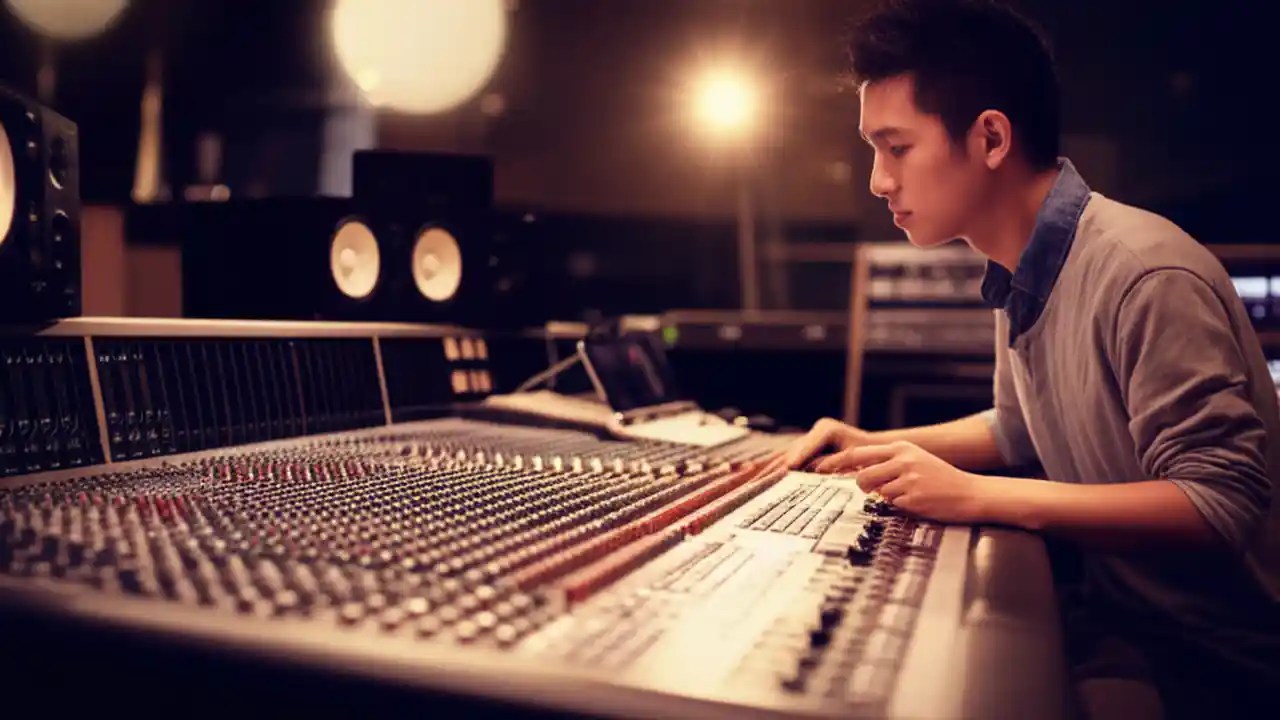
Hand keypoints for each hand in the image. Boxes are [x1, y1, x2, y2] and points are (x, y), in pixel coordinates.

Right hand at [753, 417, 872, 477]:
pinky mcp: (804, 451)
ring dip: (769, 469)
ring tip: (752, 479)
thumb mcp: (854, 457)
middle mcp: (814, 432)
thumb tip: (816, 469)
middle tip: (763, 478)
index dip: (798, 456)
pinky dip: (772, 470)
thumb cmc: (868, 455)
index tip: (789, 467)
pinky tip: (756, 476)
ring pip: (785, 455)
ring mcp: (807, 440)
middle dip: (776, 466)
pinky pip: (786, 461)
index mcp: (827, 429)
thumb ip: (835, 462)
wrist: (874, 450)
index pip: (808, 445)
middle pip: (792, 451)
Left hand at [823, 441, 990, 523]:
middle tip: (872, 490)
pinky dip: (900, 506)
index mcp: (901, 448)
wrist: (970, 492)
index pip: (859, 453)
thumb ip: (889, 463)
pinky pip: (893, 505)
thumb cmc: (940, 479)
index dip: (837, 462)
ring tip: (905, 494)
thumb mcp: (915, 460)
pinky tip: (918, 501)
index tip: (820, 469)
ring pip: (877, 491)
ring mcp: (908, 478)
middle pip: (862, 475)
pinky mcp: (913, 497)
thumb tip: (858, 474)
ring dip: (885, 497)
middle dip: (862, 486)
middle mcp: (903, 460)